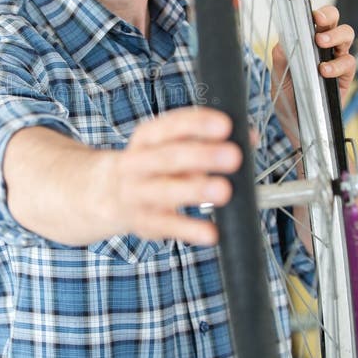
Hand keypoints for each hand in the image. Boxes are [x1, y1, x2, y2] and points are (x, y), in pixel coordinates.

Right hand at [111, 106, 241, 246]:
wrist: (108, 195)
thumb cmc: (154, 166)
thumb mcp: (172, 146)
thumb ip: (209, 140)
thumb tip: (249, 136)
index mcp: (146, 137)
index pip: (171, 126)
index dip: (198, 124)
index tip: (225, 125)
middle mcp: (136, 163)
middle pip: (168, 157)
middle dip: (202, 156)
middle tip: (234, 156)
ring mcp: (136, 194)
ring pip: (164, 191)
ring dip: (195, 190)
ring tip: (225, 190)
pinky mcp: (143, 222)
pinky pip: (166, 226)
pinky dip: (189, 229)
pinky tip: (211, 233)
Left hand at [271, 4, 355, 145]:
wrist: (297, 128)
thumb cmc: (287, 100)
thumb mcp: (277, 80)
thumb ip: (280, 62)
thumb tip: (281, 43)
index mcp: (306, 44)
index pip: (314, 21)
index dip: (315, 13)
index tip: (309, 14)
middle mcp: (323, 49)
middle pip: (335, 22)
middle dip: (329, 17)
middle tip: (318, 24)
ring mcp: (336, 61)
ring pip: (347, 36)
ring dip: (336, 36)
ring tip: (322, 44)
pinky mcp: (345, 78)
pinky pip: (349, 63)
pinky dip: (337, 64)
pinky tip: (324, 71)